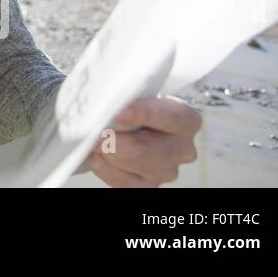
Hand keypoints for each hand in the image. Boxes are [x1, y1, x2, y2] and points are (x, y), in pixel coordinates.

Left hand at [85, 95, 202, 186]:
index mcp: (186, 119)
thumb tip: (107, 107)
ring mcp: (167, 170)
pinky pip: (124, 183)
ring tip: (91, 140)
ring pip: (133, 165)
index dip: (144, 113)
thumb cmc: (135, 103)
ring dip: (107, 153)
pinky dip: (105, 168)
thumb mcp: (137, 93)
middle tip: (93, 132)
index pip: (170, 116)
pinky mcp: (148, 185)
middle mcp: (182, 148)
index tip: (120, 112)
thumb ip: (127, 97)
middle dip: (115, 140)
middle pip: (146, 148)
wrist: (135, 123)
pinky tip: (95, 156)